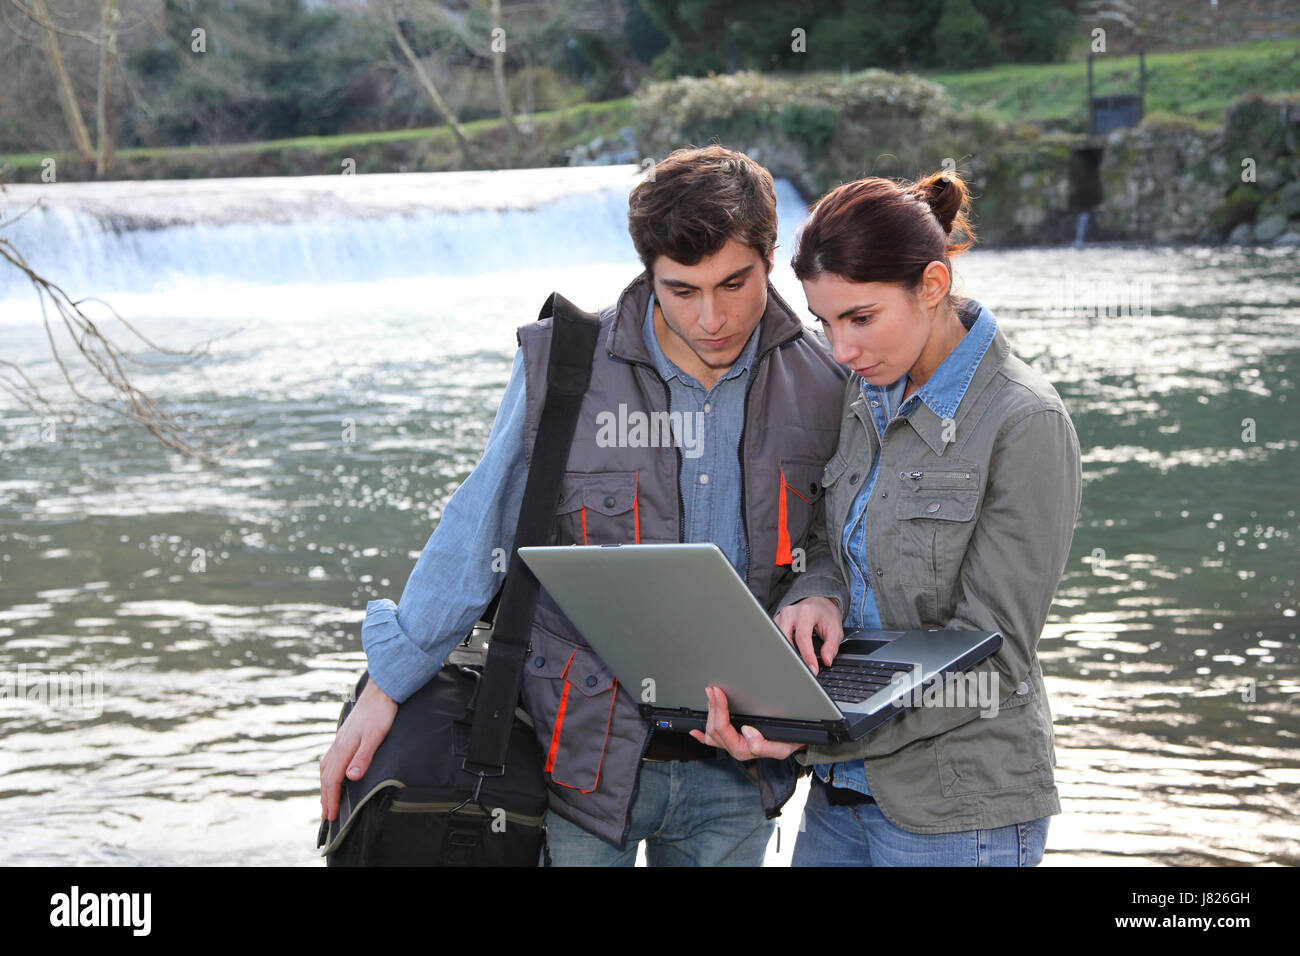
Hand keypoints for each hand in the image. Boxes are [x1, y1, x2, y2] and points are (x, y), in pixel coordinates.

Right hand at [320, 677, 398, 820]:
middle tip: (326, 815)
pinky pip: (331, 758)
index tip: (332, 816)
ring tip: (326, 800)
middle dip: (326, 797)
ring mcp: (340, 739)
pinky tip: (333, 774)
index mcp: (343, 747)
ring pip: (326, 767)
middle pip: (326, 776)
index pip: (333, 779)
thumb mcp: (375, 736)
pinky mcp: (345, 736)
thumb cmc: (380, 713)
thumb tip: (351, 777)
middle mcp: (338, 744)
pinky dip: (329, 772)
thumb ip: (363, 757)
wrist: (381, 691)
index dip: (332, 799)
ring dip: (325, 785)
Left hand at [689, 685, 805, 760]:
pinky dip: (702, 736)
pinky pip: (714, 742)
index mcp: (746, 749)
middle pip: (715, 729)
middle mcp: (737, 749)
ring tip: (709, 697)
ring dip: (708, 714)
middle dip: (712, 707)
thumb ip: (765, 744)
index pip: (724, 730)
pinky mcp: (734, 742)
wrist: (799, 743)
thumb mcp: (784, 745)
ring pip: (712, 733)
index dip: (718, 710)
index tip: (719, 693)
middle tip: (712, 689)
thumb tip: (747, 732)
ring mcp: (734, 746)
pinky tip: (695, 730)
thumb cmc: (792, 742)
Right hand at [773, 596, 842, 674]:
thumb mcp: (835, 629)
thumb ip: (832, 646)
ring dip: (787, 652)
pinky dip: (782, 647)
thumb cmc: (826, 616)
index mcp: (806, 612)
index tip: (812, 669)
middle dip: (793, 656)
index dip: (807, 655)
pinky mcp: (776, 621)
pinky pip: (775, 636)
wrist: (818, 603)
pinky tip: (790, 654)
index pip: (802, 637)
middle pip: (785, 637)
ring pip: (778, 638)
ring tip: (797, 663)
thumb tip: (826, 660)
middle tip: (802, 670)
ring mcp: (781, 616)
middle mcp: (790, 612)